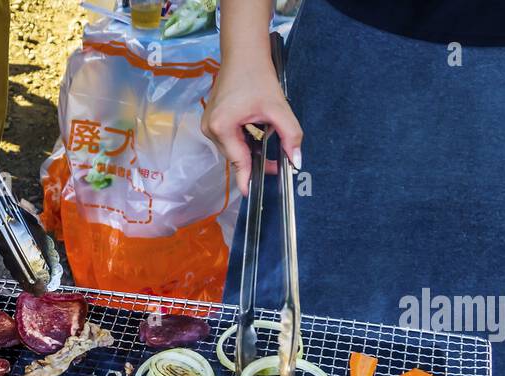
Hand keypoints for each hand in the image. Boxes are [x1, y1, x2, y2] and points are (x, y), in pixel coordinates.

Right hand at [201, 65, 302, 193]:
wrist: (243, 53)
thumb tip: (296, 160)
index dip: (246, 179)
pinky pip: (228, 139)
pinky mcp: (210, 120)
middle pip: (235, 156)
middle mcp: (209, 129)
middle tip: (277, 161)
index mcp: (221, 127)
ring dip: (249, 148)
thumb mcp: (278, 108)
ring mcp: (207, 124)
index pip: (238, 161)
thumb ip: (290, 135)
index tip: (251, 194)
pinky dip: (242, 140)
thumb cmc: (256, 76)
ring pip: (232, 148)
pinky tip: (254, 130)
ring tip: (264, 135)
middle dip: (255, 160)